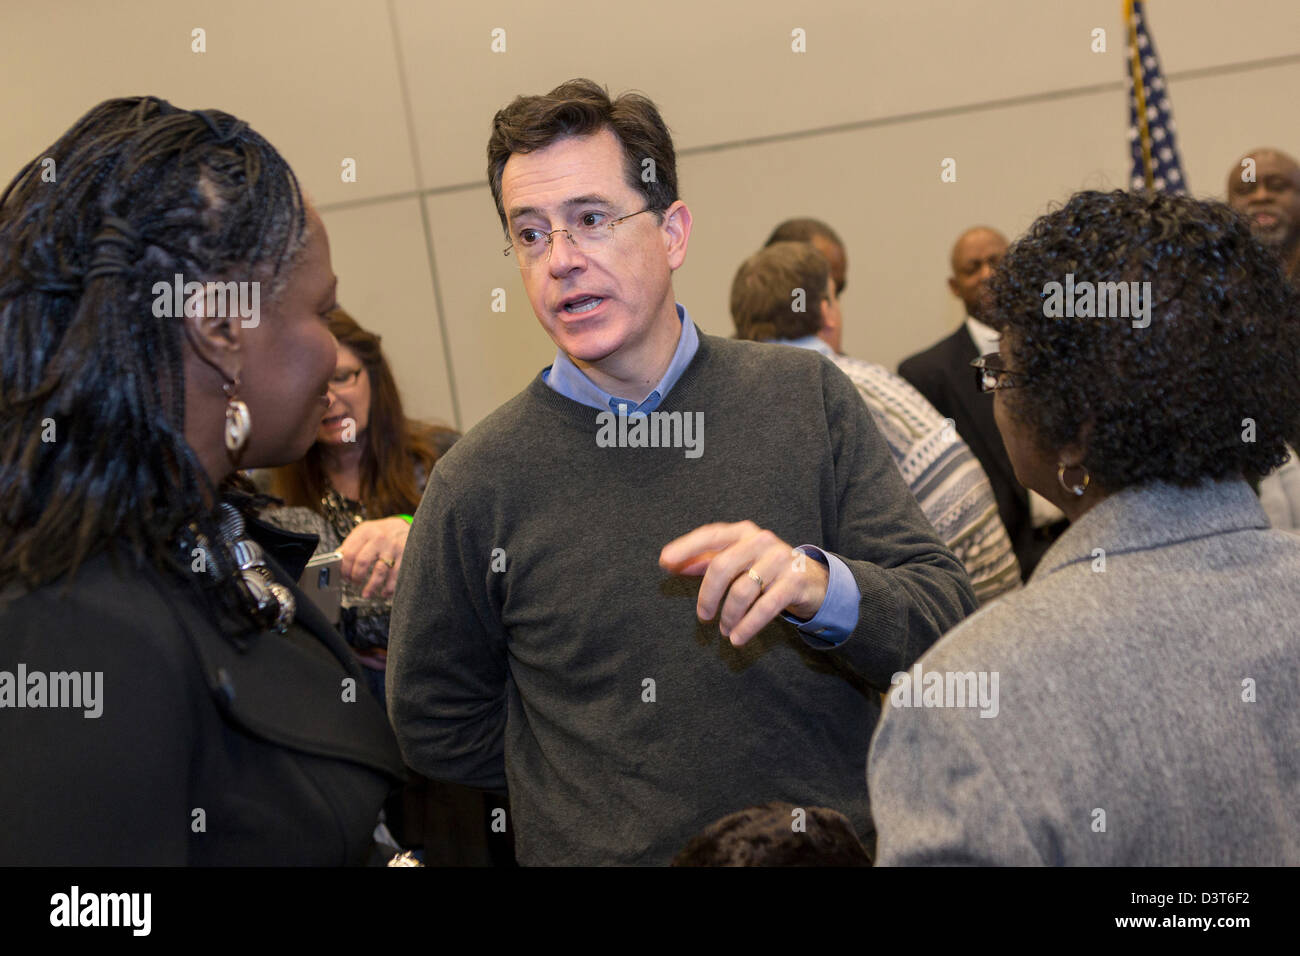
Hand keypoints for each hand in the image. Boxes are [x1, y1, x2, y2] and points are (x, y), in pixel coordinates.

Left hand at [338, 516, 410, 599]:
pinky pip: (395, 576)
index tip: (345, 576)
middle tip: (354, 582)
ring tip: (366, 594)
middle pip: (362, 562)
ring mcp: (392, 548)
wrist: (405, 526)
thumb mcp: (365, 531)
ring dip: (371, 586)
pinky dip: (389, 588)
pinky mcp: (405, 557)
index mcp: (366, 532)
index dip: (345, 568)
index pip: (349, 553)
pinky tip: (385, 593)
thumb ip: (352, 544)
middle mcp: (379, 539)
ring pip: (379, 571)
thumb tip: (339, 560)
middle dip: (356, 577)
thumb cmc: (383, 531)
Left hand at [659, 521, 828, 646]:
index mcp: (743, 532)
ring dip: (729, 616)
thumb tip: (670, 563)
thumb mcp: (738, 560)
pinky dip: (748, 626)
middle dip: (708, 596)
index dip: (686, 547)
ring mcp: (780, 560)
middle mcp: (761, 541)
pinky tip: (738, 639)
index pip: (710, 535)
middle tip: (703, 617)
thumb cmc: (765, 569)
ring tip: (725, 631)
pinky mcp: (794, 582)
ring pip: (743, 590)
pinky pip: (765, 607)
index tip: (665, 561)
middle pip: (723, 566)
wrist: (813, 581)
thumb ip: (705, 560)